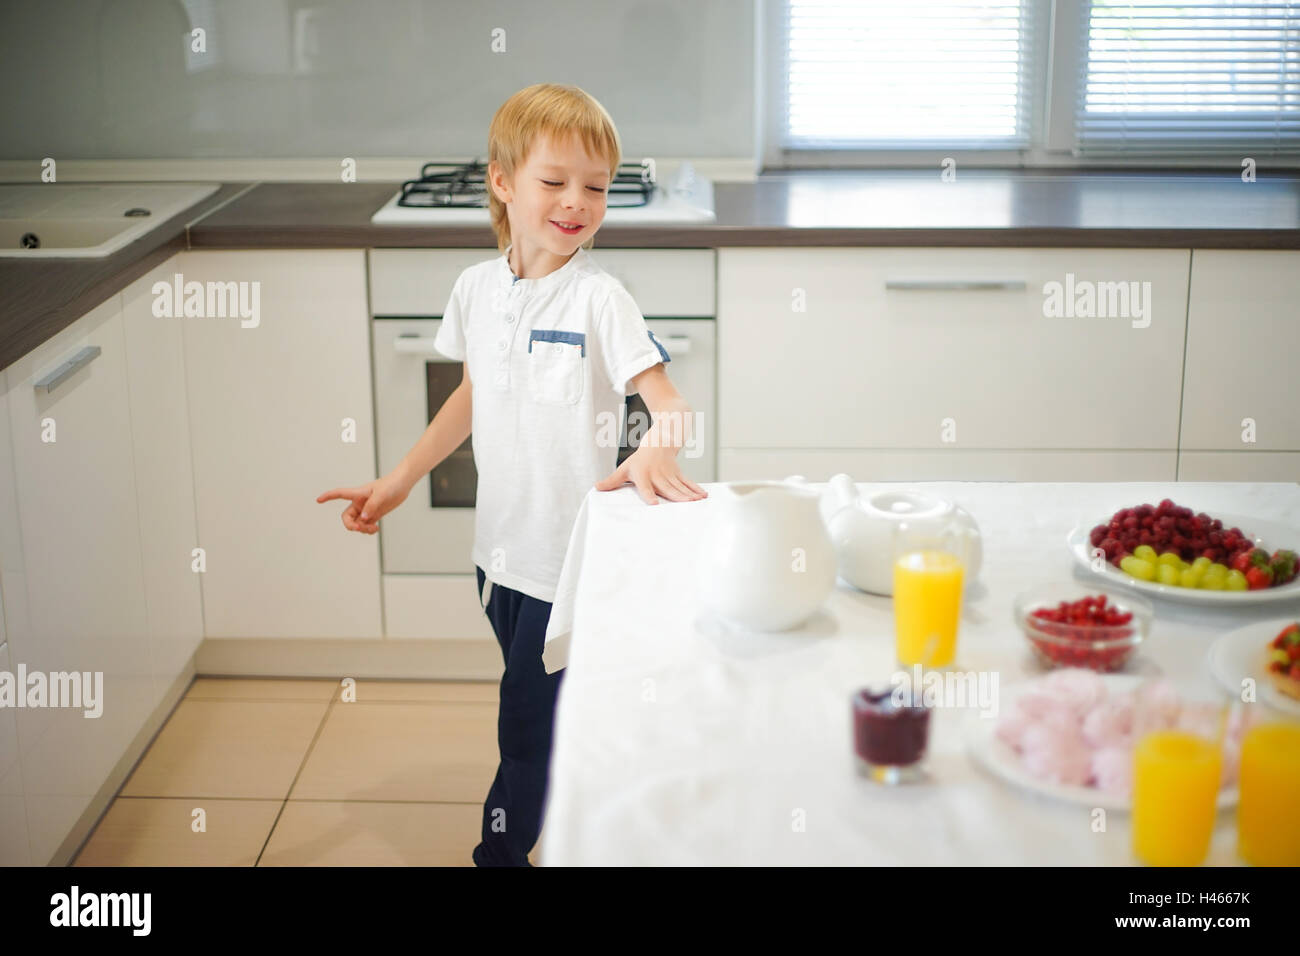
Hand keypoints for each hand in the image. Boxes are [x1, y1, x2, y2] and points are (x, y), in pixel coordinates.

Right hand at [316, 472, 411, 533]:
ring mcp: (366, 509)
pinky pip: (366, 525)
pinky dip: (368, 530)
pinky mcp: (374, 514)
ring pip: (357, 523)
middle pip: (347, 518)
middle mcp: (359, 502)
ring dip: (362, 529)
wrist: (403, 484)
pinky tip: (375, 529)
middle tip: (360, 528)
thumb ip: (371, 507)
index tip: (318, 500)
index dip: (328, 497)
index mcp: (358, 494)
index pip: (339, 494)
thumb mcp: (381, 495)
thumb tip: (363, 519)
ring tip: (374, 528)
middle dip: (351, 526)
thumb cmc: (391, 485)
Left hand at [593, 445, 707, 505]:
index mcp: (643, 475)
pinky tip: (703, 496)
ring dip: (689, 494)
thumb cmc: (640, 458)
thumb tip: (596, 488)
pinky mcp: (678, 473)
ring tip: (697, 502)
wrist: (659, 439)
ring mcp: (669, 474)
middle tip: (686, 504)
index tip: (655, 504)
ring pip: (680, 486)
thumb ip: (612, 480)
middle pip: (667, 487)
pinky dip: (696, 489)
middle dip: (677, 496)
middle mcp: (657, 475)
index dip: (650, 495)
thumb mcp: (625, 467)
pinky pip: (688, 482)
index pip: (645, 487)